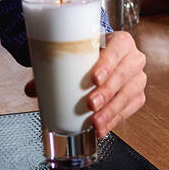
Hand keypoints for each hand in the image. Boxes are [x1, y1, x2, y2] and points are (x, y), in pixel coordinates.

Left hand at [24, 30, 146, 137]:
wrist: (101, 61)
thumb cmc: (89, 56)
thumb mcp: (75, 55)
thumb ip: (53, 68)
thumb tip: (31, 89)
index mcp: (120, 41)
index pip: (118, 49)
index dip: (108, 63)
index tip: (94, 78)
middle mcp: (133, 58)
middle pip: (125, 74)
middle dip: (107, 92)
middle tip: (90, 104)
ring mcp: (137, 78)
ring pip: (129, 94)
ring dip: (111, 110)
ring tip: (95, 122)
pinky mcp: (137, 95)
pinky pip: (130, 109)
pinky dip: (115, 120)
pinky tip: (102, 128)